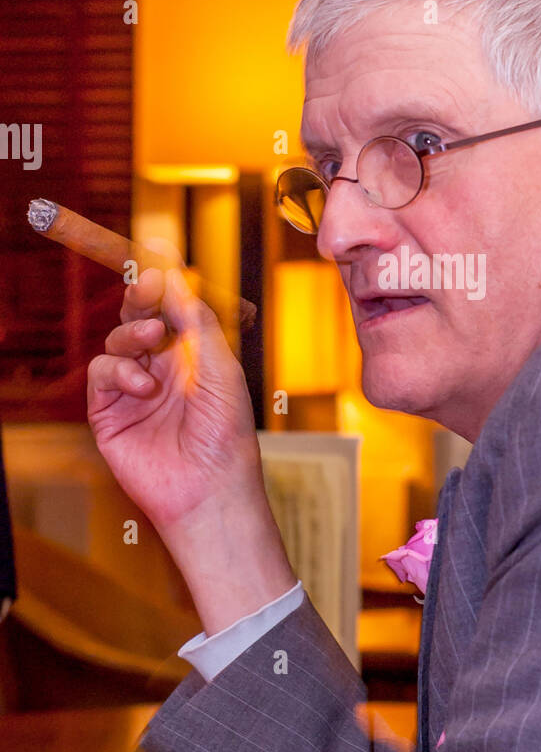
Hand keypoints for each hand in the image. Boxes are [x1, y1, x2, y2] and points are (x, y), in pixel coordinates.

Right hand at [87, 264, 262, 536]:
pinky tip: (142, 386)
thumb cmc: (227, 433)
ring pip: (118, 340)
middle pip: (140, 317)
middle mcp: (162, 367)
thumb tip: (177, 279)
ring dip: (132, 334)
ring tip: (151, 342)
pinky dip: (118, 370)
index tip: (161, 263)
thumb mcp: (221, 368)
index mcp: (194, 355)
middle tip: (147, 283)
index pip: (173, 310)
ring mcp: (134, 388)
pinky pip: (101, 373)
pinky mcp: (109, 412)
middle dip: (141, 296)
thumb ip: (197, 324)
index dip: (165, 286)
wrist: (210, 488)